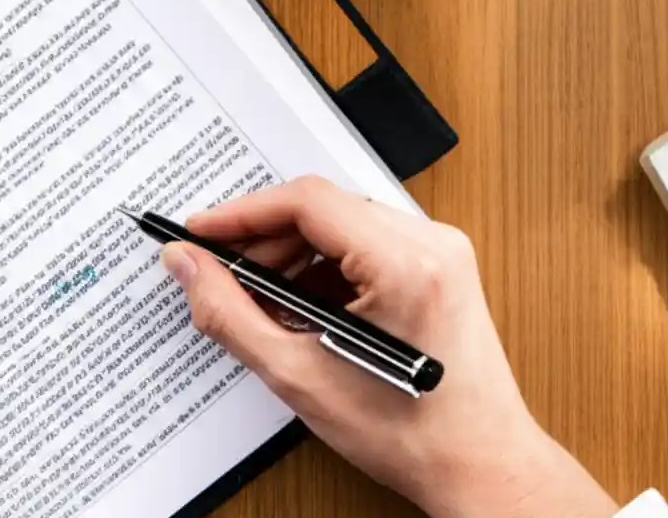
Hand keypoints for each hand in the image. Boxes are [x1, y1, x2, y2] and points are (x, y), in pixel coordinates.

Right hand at [161, 176, 616, 517]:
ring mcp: (440, 253)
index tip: (202, 233)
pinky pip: (365, 244)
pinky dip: (323, 269)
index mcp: (405, 264)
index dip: (242, 214)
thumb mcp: (299, 374)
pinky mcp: (438, 267)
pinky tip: (300, 310)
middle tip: (221, 276)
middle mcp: (431, 244)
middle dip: (263, 240)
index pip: (306, 202)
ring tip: (262, 304)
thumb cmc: (413, 434)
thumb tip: (188, 266)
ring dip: (292, 256)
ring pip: (340, 224)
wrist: (478, 465)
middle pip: (322, 209)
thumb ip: (229, 312)